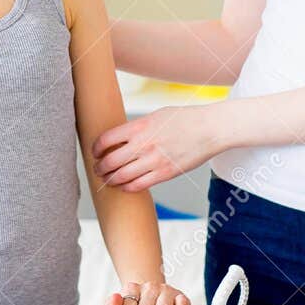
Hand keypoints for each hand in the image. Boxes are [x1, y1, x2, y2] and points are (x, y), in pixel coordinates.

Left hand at [92, 104, 220, 191]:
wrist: (210, 129)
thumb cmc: (184, 120)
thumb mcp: (156, 116)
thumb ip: (137, 128)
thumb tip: (119, 139)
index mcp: (139, 126)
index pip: (106, 140)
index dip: (96, 148)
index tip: (95, 152)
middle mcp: (144, 144)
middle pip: (110, 161)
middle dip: (100, 168)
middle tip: (98, 169)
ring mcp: (154, 161)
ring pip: (121, 176)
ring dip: (110, 180)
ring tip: (108, 179)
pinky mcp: (165, 174)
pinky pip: (139, 185)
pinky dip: (127, 187)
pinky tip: (124, 186)